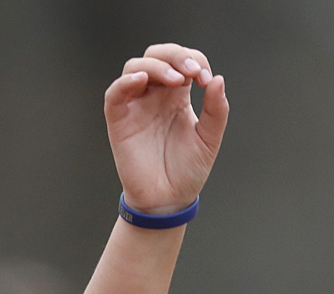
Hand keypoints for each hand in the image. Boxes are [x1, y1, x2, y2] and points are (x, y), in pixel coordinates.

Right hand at [105, 44, 228, 214]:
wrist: (170, 199)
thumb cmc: (187, 170)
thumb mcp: (210, 139)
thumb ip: (216, 110)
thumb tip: (218, 80)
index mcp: (178, 96)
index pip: (183, 62)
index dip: (194, 61)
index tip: (206, 79)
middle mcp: (156, 95)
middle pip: (157, 55)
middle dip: (175, 56)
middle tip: (192, 72)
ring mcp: (136, 105)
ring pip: (136, 67)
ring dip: (156, 66)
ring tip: (175, 80)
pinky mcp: (119, 119)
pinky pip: (115, 92)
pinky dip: (126, 81)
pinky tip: (142, 80)